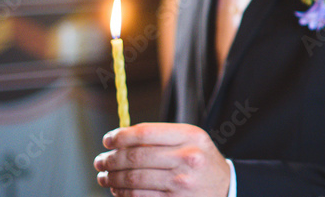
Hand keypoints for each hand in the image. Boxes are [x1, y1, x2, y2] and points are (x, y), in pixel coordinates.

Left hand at [94, 123, 230, 196]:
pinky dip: (123, 194)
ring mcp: (181, 184)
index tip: (108, 140)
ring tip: (104, 176)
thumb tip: (120, 138)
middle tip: (100, 160)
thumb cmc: (200, 160)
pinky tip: (117, 189)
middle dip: (111, 159)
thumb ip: (160, 136)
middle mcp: (187, 159)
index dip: (121, 136)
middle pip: (136, 158)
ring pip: (134, 180)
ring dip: (112, 179)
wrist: (225, 187)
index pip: (145, 134)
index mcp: (190, 136)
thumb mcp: (190, 139)